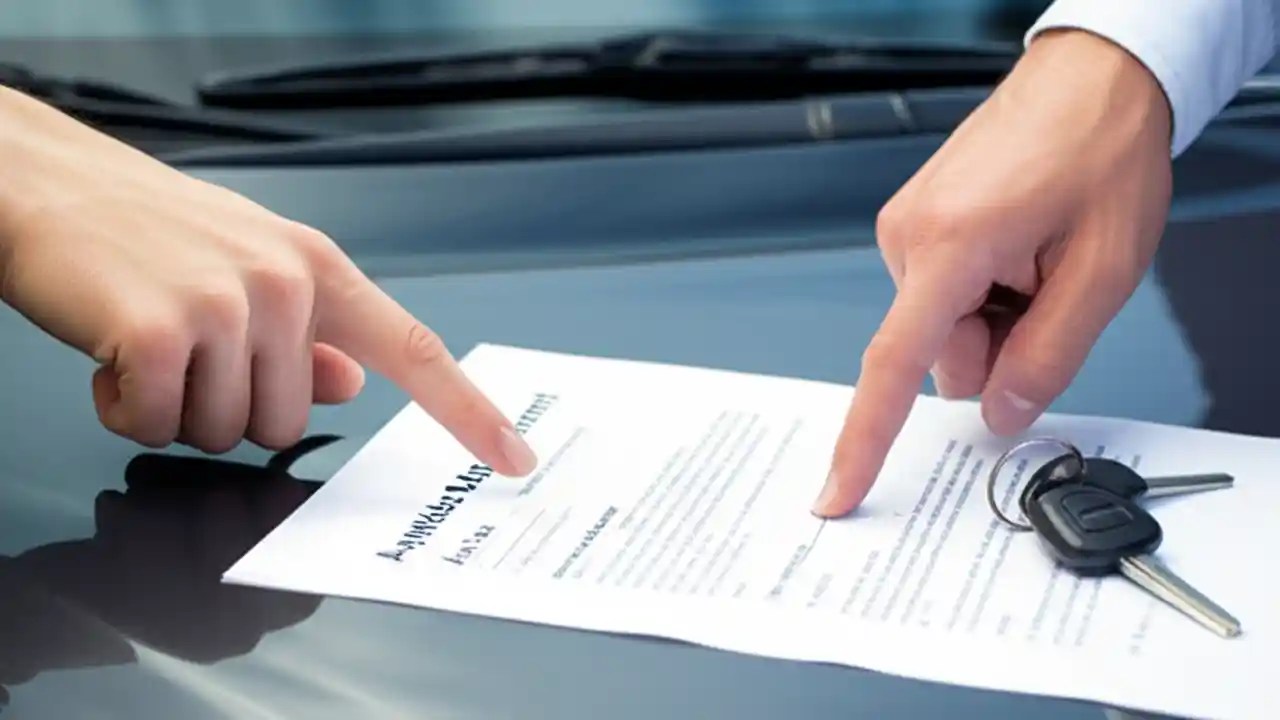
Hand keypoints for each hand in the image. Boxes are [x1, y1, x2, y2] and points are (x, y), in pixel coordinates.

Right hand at [0, 87, 536, 475]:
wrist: (49, 182)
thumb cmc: (150, 231)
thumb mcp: (249, 269)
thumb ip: (311, 335)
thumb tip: (350, 386)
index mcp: (318, 269)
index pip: (413, 350)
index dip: (468, 413)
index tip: (515, 457)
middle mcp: (286, 284)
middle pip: (284, 425)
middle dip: (227, 408)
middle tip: (184, 350)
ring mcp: (227, 305)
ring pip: (224, 435)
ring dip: (175, 408)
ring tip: (147, 341)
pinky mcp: (161, 330)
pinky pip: (157, 427)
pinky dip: (124, 408)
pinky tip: (111, 355)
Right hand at [813, 30, 1173, 515]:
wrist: (1090, 81)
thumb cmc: (1100, 153)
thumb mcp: (1103, 269)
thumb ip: (1049, 355)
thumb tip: (1000, 413)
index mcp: (949, 246)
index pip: (895, 365)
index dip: (865, 440)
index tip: (836, 493)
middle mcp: (908, 236)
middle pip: (941, 353)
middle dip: (998, 346)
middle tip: (1051, 293)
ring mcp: (906, 228)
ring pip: (945, 326)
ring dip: (996, 315)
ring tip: (1040, 258)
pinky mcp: (915, 225)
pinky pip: (944, 293)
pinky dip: (984, 291)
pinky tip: (1019, 248)